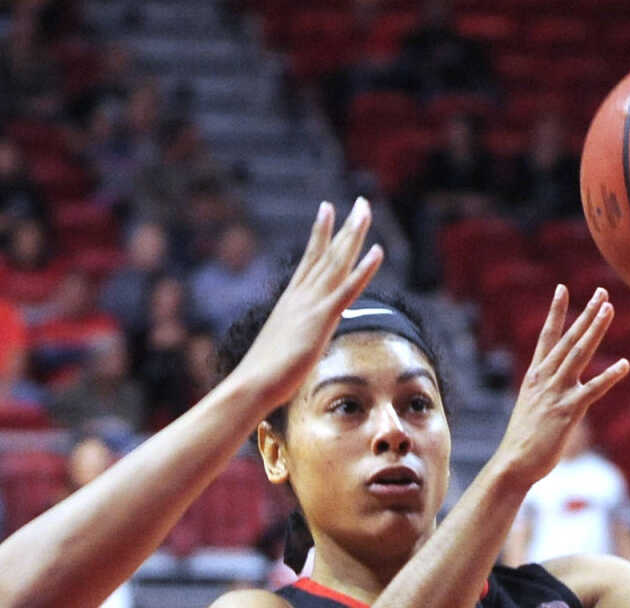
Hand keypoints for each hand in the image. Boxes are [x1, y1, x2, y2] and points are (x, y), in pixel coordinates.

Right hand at [224, 198, 383, 410]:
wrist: (252, 383)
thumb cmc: (261, 376)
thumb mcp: (278, 350)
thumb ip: (287, 339)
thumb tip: (288, 345)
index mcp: (290, 301)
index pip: (309, 260)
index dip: (320, 234)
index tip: (326, 209)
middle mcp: (300, 296)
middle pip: (327, 253)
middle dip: (345, 226)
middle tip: (359, 202)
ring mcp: (311, 305)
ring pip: (337, 261)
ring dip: (354, 234)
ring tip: (365, 209)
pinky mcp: (321, 319)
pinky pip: (348, 289)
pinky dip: (364, 269)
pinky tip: (378, 251)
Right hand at [496, 285, 629, 483]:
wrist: (513, 463)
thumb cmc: (524, 440)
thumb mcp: (532, 407)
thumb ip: (545, 393)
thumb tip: (556, 390)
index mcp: (535, 376)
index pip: (547, 336)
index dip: (555, 311)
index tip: (562, 288)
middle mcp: (545, 379)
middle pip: (568, 338)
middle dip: (585, 314)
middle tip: (601, 292)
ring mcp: (556, 393)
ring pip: (579, 354)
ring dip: (595, 330)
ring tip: (608, 309)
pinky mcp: (568, 411)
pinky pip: (593, 390)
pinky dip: (609, 376)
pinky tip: (624, 364)